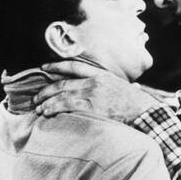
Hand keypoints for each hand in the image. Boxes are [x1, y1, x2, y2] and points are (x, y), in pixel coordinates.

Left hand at [34, 62, 159, 122]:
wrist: (145, 112)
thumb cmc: (134, 104)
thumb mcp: (119, 88)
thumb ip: (105, 86)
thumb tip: (96, 90)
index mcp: (101, 75)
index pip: (74, 66)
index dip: (57, 66)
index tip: (44, 67)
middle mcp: (95, 82)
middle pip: (64, 83)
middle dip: (47, 90)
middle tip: (36, 97)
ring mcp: (93, 95)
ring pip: (63, 95)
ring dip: (48, 102)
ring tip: (38, 108)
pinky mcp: (93, 108)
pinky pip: (68, 107)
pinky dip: (56, 109)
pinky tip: (47, 113)